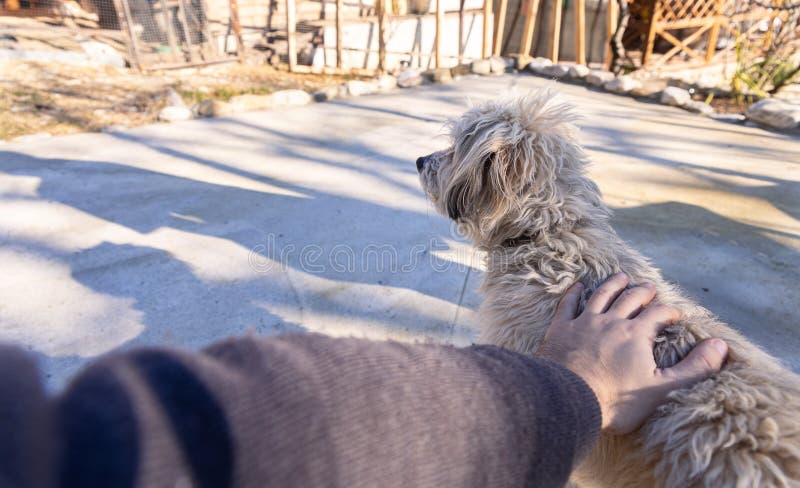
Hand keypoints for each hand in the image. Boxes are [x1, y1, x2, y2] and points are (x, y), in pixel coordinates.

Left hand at [536, 273, 727, 434]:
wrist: (568, 402)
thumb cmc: (616, 400)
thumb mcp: (663, 389)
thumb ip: (695, 368)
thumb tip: (721, 345)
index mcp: (636, 334)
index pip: (659, 314)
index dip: (671, 312)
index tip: (678, 315)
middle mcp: (611, 321)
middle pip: (630, 298)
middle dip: (643, 292)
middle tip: (650, 287)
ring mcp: (583, 323)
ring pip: (601, 295)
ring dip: (613, 285)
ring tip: (621, 277)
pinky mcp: (561, 330)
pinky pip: (568, 305)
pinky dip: (574, 294)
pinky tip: (577, 287)